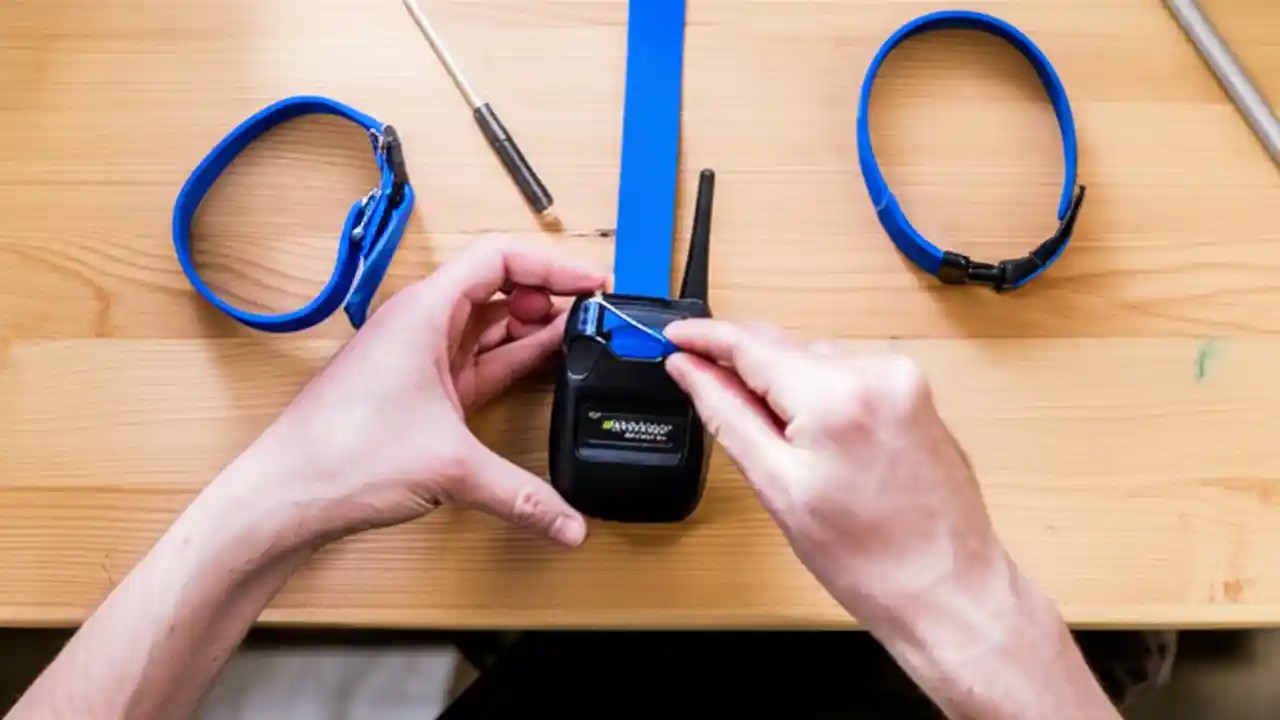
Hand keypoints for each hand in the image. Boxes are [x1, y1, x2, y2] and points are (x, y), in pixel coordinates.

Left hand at [237, 237, 606, 547]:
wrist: (287, 494)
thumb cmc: (341, 455)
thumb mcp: (450, 467)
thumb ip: (520, 495)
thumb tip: (570, 524)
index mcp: (424, 312)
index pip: (498, 258)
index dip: (551, 265)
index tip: (591, 283)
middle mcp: (422, 325)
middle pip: (498, 285)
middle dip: (548, 294)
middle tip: (594, 312)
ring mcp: (421, 357)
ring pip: (490, 324)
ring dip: (534, 327)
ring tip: (580, 333)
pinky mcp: (422, 390)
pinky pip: (480, 360)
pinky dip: (514, 358)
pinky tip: (543, 364)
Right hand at [662, 320, 1007, 630]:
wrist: (945, 588)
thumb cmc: (871, 559)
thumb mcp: (777, 487)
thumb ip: (727, 415)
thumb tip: (690, 371)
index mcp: (837, 396)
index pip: (751, 343)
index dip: (704, 336)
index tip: (675, 336)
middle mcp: (877, 374)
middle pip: (784, 346)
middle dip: (738, 361)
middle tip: (696, 380)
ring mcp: (903, 381)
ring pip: (814, 359)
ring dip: (779, 380)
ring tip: (763, 432)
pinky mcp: (916, 393)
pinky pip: (847, 373)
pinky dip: (816, 391)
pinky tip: (806, 431)